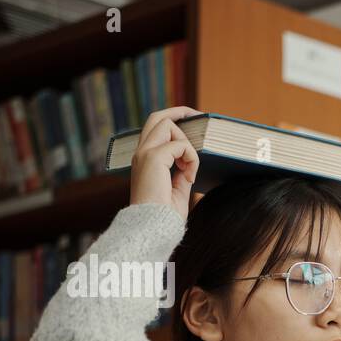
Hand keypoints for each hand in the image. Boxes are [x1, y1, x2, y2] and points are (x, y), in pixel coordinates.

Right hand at [129, 106, 201, 222]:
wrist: (154, 228)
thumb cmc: (164, 215)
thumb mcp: (177, 190)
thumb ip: (182, 173)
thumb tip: (191, 162)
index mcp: (144, 160)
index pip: (155, 129)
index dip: (174, 123)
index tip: (193, 128)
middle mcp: (141, 153)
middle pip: (158, 117)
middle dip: (180, 112)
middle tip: (199, 118)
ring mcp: (144, 153)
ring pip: (168, 124)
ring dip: (187, 144)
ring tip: (190, 169)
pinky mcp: (152, 158)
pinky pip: (180, 145)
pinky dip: (191, 159)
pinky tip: (189, 177)